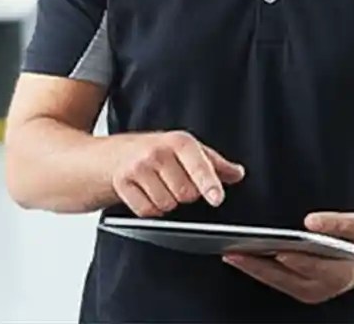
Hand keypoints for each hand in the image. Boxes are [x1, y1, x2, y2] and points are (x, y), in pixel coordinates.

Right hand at [111, 131, 245, 216]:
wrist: (115, 154)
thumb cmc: (158, 152)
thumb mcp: (188, 150)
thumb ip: (215, 163)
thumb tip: (237, 173)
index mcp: (179, 141)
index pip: (198, 165)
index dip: (209, 184)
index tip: (216, 198)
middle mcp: (158, 152)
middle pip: (185, 194)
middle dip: (186, 195)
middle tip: (176, 182)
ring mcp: (138, 167)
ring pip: (167, 205)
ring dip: (167, 203)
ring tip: (161, 187)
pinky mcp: (122, 183)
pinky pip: (147, 211)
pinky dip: (151, 209)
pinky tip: (147, 195)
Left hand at [224, 212, 353, 304]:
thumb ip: (337, 222)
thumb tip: (310, 222)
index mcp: (337, 274)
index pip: (307, 266)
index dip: (288, 258)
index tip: (270, 249)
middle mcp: (320, 289)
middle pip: (282, 277)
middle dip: (256, 265)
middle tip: (232, 252)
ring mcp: (309, 293)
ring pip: (274, 281)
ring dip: (252, 268)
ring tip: (231, 252)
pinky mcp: (300, 291)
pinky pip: (275, 281)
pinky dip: (258, 269)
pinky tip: (243, 256)